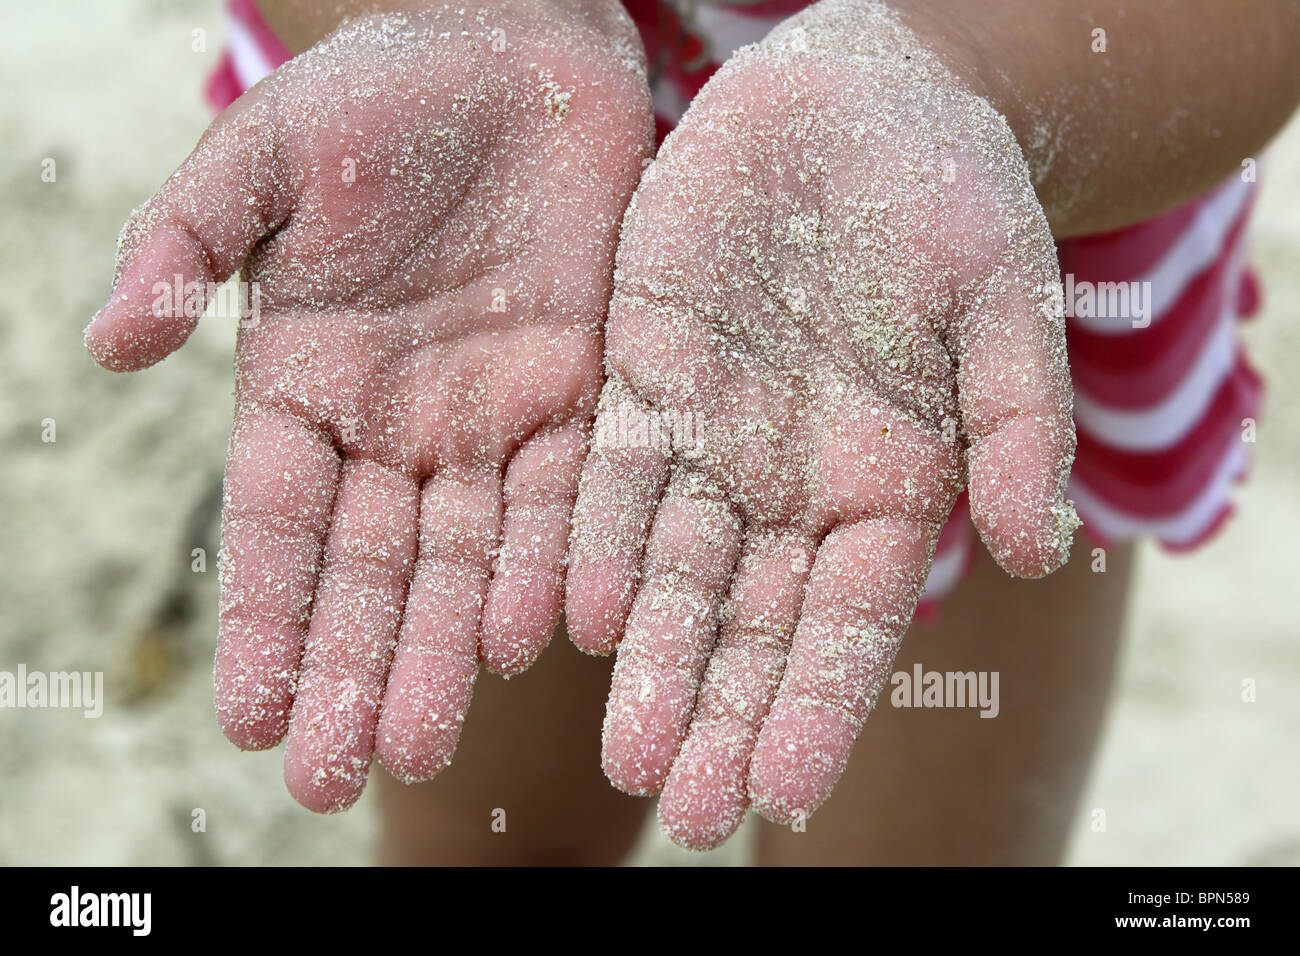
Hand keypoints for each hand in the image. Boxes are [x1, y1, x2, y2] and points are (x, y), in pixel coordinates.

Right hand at [86, 3, 650, 811]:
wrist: (518, 51)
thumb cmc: (380, 93)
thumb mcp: (266, 155)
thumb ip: (189, 242)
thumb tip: (111, 345)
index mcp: (307, 383)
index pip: (275, 524)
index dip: (261, 617)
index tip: (242, 716)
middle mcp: (398, 425)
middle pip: (369, 569)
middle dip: (347, 669)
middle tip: (328, 777)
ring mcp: (493, 418)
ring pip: (467, 557)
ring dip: (442, 650)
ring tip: (420, 744)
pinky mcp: (585, 395)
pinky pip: (570, 495)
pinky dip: (554, 562)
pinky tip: (538, 638)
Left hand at [564, 0, 1076, 847]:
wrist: (854, 105)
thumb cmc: (951, 198)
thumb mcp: (1004, 296)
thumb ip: (1018, 424)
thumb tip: (1031, 551)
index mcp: (889, 487)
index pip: (850, 622)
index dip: (817, 706)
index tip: (782, 793)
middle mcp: (793, 487)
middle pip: (753, 623)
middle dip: (721, 714)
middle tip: (683, 807)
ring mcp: (712, 441)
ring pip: (675, 573)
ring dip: (651, 660)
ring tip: (625, 754)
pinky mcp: (643, 383)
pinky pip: (613, 477)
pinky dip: (598, 545)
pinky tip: (580, 617)